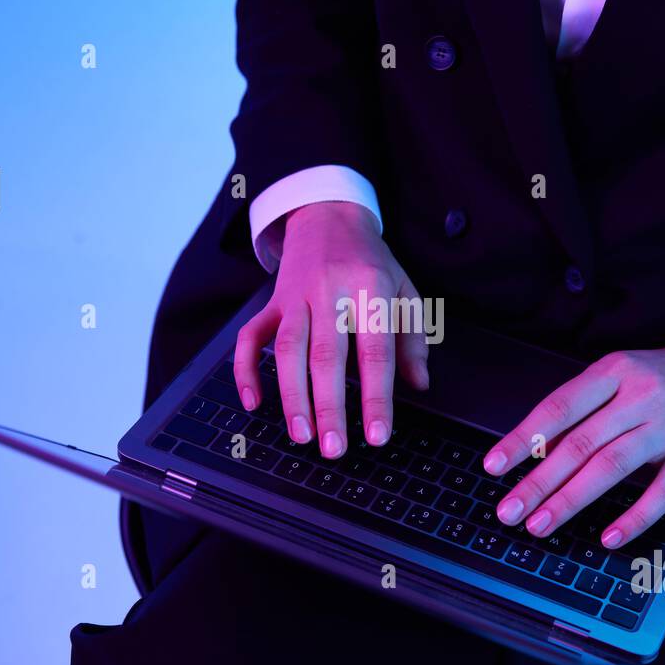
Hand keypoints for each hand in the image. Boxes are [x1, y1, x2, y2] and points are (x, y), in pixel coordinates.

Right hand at [234, 201, 429, 457]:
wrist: (328, 216)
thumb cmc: (371, 262)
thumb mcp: (404, 290)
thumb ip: (412, 339)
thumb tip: (419, 385)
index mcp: (370, 289)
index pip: (375, 351)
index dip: (375, 396)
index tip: (377, 435)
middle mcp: (329, 291)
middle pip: (326, 356)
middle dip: (328, 407)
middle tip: (333, 448)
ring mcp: (294, 296)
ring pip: (286, 350)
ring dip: (291, 396)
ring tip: (300, 435)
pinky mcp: (270, 302)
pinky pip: (249, 337)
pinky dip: (245, 371)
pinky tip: (253, 401)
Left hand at [482, 329, 664, 548]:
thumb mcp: (622, 375)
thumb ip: (584, 406)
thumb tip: (535, 448)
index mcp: (614, 371)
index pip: (558, 407)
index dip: (522, 438)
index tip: (494, 466)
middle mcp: (639, 396)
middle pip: (579, 443)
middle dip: (538, 482)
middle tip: (509, 511)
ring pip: (611, 466)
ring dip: (570, 500)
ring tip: (540, 524)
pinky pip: (661, 492)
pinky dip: (634, 517)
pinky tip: (608, 536)